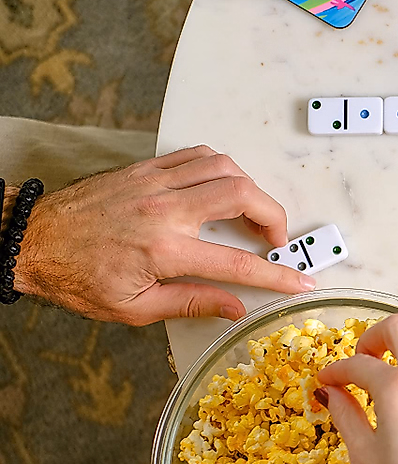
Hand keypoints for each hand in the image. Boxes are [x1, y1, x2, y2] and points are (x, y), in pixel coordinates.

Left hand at [12, 145, 315, 324]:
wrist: (31, 240)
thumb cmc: (77, 278)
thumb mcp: (134, 307)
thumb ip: (190, 303)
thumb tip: (234, 306)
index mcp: (164, 250)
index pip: (237, 263)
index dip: (276, 275)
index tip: (299, 282)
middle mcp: (164, 209)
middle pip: (241, 194)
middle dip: (273, 216)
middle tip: (275, 238)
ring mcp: (154, 182)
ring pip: (224, 167)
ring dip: (250, 188)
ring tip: (252, 213)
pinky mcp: (144, 169)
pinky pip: (196, 155)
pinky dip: (220, 169)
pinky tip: (222, 188)